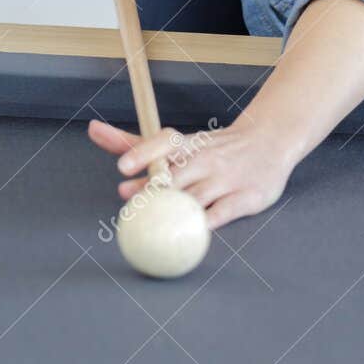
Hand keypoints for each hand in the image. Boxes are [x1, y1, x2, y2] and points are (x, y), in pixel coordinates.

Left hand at [87, 114, 294, 228]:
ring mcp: (226, 179)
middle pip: (176, 176)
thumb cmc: (215, 147)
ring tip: (156, 223)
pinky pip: (224, 213)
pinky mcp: (246, 197)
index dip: (143, 153)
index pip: (165, 143)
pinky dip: (207, 223)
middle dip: (153, 191)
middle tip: (132, 204)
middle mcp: (206, 159)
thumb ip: (136, 143)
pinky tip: (192, 232)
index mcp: (189, 145)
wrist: (269, 141)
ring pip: (197, 197)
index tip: (123, 168)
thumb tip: (94, 130)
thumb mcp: (177, 142)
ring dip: (176, 210)